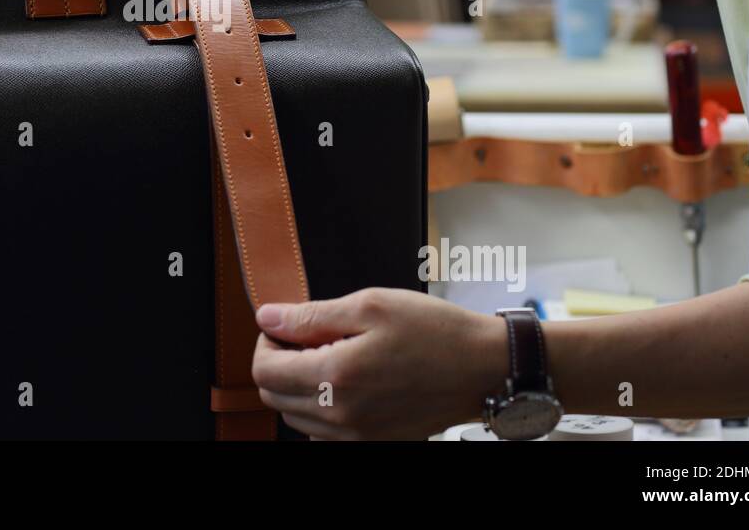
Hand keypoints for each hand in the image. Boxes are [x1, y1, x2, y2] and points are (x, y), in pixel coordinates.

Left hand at [252, 289, 508, 439]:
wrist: (483, 368)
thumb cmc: (435, 332)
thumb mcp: (370, 305)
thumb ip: (311, 315)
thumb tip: (269, 317)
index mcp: (337, 375)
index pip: (265, 371)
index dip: (267, 342)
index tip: (284, 326)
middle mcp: (342, 414)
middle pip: (273, 398)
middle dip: (277, 364)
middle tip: (303, 337)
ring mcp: (357, 435)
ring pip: (295, 418)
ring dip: (296, 386)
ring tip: (327, 355)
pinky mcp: (372, 442)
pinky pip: (323, 433)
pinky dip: (320, 408)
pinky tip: (343, 380)